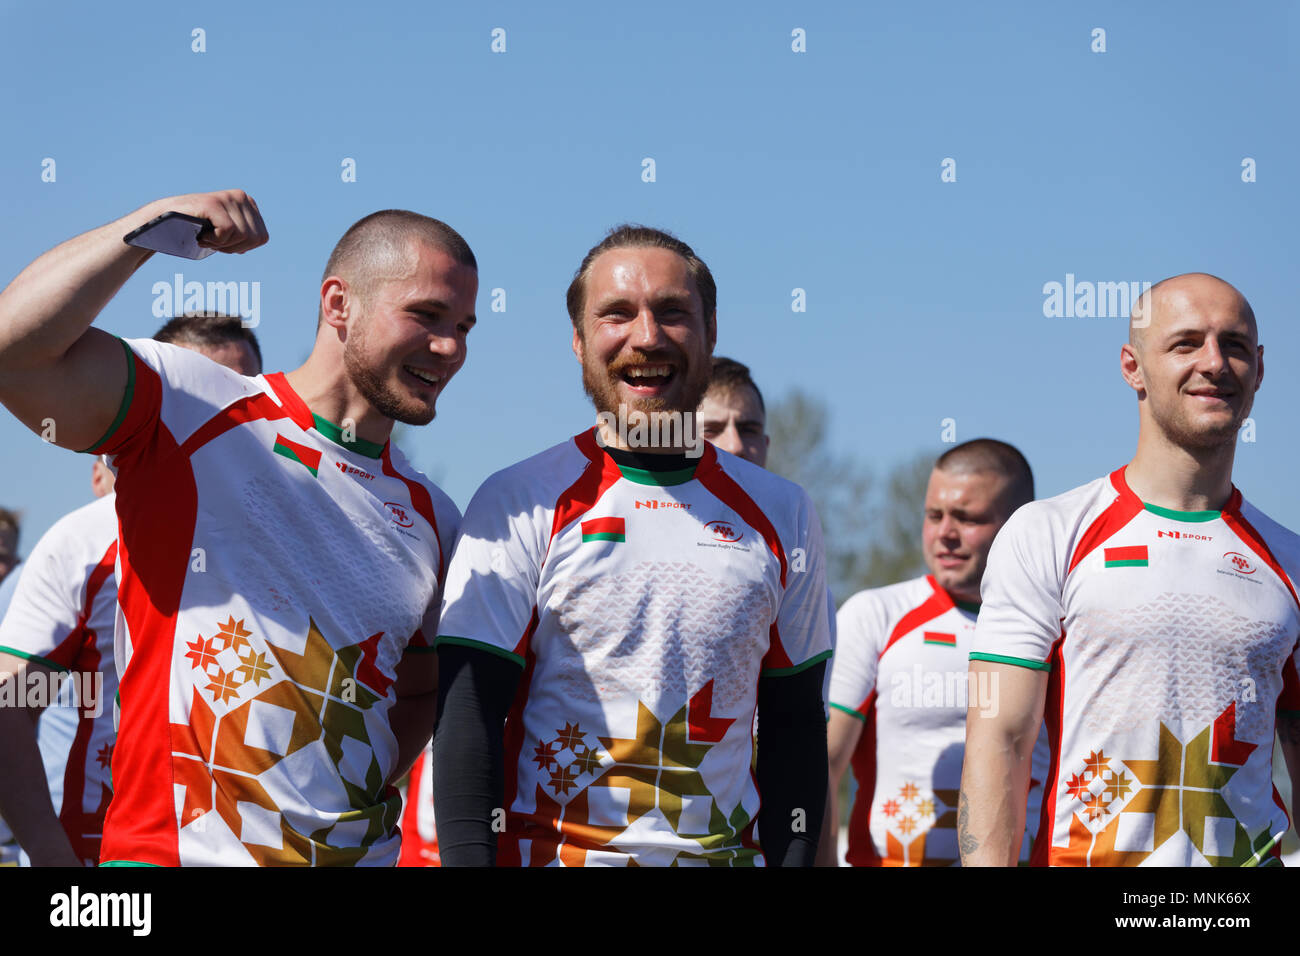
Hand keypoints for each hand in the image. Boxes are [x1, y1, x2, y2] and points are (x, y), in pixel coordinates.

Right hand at [146, 189, 268, 254]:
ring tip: (206, 236)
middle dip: (232, 247)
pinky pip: (227, 231)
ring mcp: (227, 198)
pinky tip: (202, 235)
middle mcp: (241, 197)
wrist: (165, 221)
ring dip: (221, 244)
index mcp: (249, 204)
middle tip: (213, 240)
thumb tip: (262, 238)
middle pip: (253, 238)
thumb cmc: (197, 229)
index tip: (223, 241)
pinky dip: (214, 240)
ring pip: (242, 236)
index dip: (242, 246)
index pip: (262, 238)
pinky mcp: (213, 203)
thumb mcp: (229, 231)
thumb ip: (246, 234)